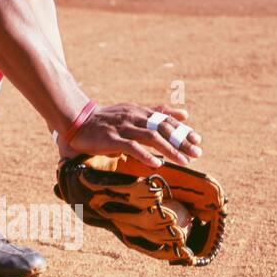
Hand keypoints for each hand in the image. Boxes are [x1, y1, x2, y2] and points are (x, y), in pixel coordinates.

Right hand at [58, 104, 203, 166]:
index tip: (197, 141)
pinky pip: (131, 147)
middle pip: (163, 128)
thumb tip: (185, 113)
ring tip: (183, 161)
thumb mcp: (135, 112)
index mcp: (141, 112)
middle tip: (196, 154)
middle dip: (181, 142)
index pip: (167, 120)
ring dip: (169, 150)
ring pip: (151, 137)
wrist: (79, 120)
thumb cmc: (108, 119)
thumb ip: (158, 113)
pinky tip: (156, 164)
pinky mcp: (112, 138)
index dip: (183, 131)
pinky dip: (144, 155)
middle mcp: (134, 117)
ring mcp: (123, 127)